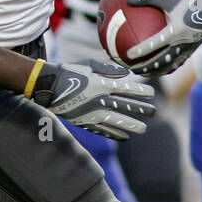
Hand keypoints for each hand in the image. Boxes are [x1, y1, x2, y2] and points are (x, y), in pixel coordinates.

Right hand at [30, 59, 155, 139]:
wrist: (49, 86)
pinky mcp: (85, 122)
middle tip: (153, 111)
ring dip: (132, 126)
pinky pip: (103, 131)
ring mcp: (93, 113)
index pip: (128, 90)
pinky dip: (115, 134)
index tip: (151, 93)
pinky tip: (124, 137)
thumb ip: (109, 70)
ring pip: (118, 122)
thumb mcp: (89, 64)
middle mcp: (100, 100)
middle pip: (126, 107)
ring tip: (143, 129)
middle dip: (142, 110)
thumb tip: (126, 75)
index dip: (142, 92)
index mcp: (102, 84)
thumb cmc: (70, 71)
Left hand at [125, 0, 201, 75]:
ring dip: (156, 71)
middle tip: (132, 70)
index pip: (154, 44)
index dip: (141, 50)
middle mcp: (182, 42)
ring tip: (143, 74)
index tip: (128, 55)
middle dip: (147, 68)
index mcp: (175, 30)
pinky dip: (167, 68)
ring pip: (170, 65)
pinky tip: (157, 69)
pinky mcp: (191, 49)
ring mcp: (188, 48)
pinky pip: (178, 62)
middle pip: (161, 61)